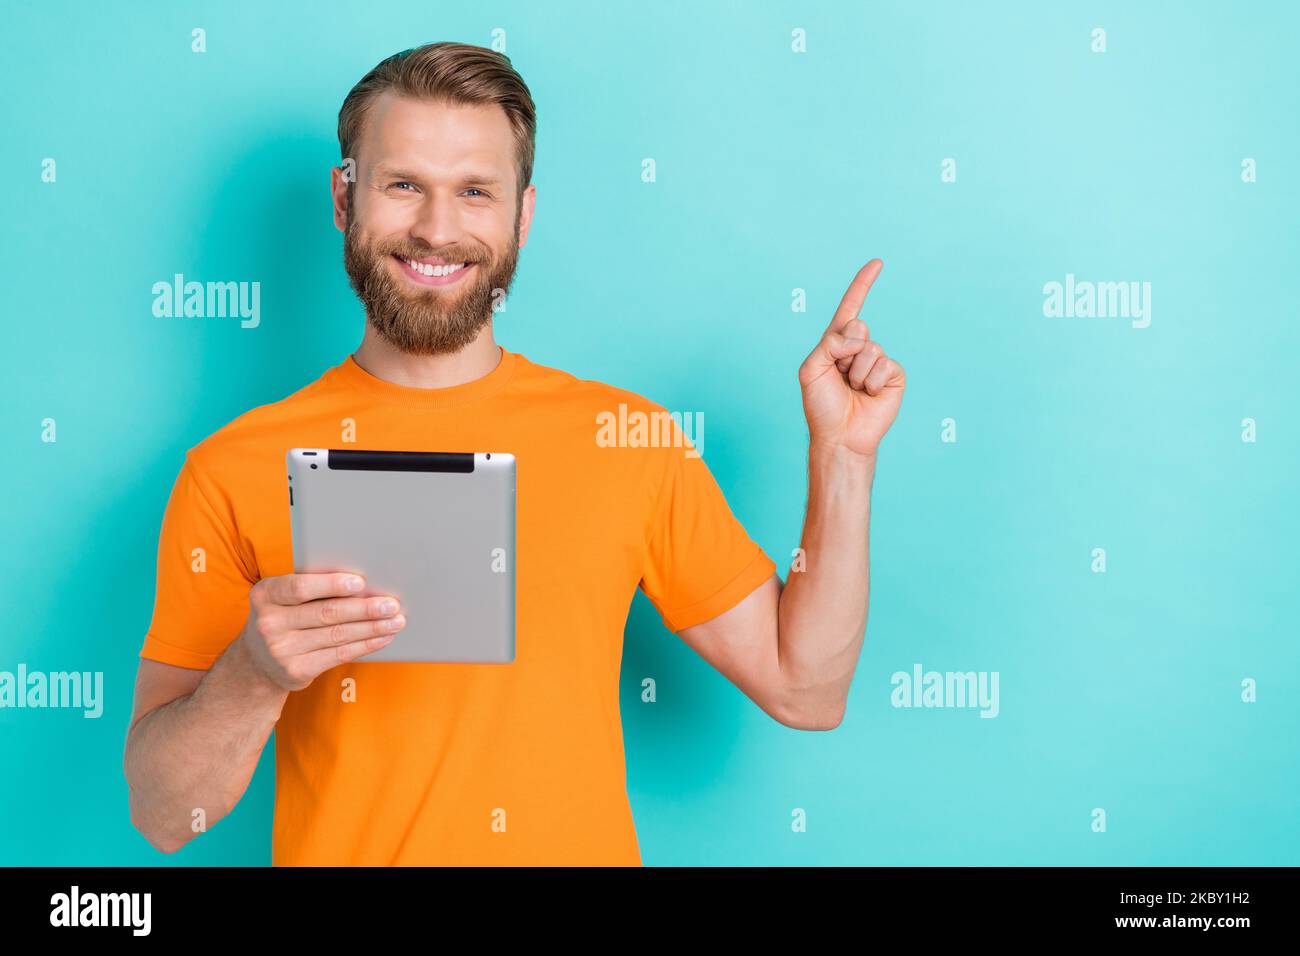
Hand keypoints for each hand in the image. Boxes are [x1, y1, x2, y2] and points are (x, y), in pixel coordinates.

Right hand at [238, 572, 404, 690]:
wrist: (257, 663)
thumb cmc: (283, 618)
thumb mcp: (282, 598)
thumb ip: (311, 587)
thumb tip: (363, 582)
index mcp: (265, 594)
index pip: (300, 587)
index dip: (332, 584)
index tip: (360, 582)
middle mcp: (269, 623)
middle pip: (326, 613)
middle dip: (364, 608)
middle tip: (391, 604)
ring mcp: (281, 650)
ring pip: (337, 635)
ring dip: (372, 627)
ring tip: (395, 620)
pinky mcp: (296, 670)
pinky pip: (339, 655)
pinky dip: (365, 645)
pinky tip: (382, 638)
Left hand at [798, 259, 905, 458]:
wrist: (839, 436)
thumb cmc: (821, 405)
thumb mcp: (810, 369)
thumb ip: (828, 344)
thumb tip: (857, 335)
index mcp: (837, 342)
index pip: (851, 307)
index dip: (863, 284)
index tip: (877, 263)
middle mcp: (859, 348)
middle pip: (858, 327)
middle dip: (845, 351)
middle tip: (839, 375)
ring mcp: (877, 361)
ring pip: (870, 349)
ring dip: (856, 373)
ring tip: (852, 390)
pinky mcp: (893, 375)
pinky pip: (884, 364)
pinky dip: (871, 382)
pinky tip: (868, 395)